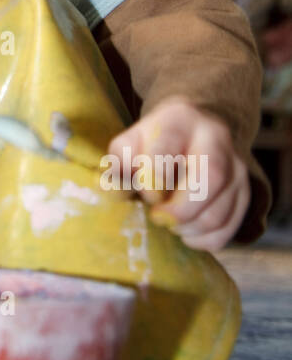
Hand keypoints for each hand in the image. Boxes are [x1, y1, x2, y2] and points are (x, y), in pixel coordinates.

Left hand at [106, 98, 250, 251]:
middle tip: (158, 218)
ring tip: (170, 224)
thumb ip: (118, 166)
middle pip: (211, 178)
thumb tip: (114, 191)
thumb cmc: (152, 142)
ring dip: (190, 227)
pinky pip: (230, 226)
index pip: (168, 150)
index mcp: (180, 120)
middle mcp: (216, 138)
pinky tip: (186, 233)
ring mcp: (236, 166)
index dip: (153, 180)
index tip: (145, 195)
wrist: (192, 128)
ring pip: (222, 208)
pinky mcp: (244, 191)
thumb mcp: (129, 144)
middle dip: (180, 209)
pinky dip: (206, 239)